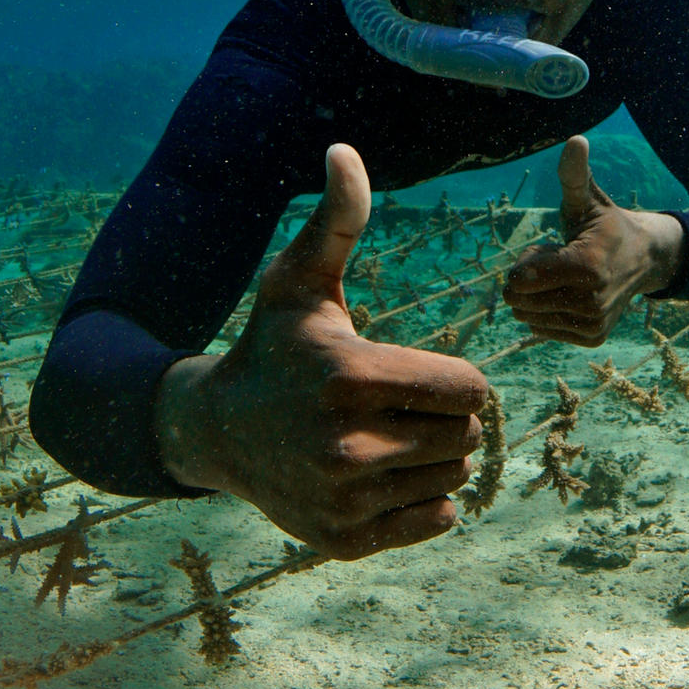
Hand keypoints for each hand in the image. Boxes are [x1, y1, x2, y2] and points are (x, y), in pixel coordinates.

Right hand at [154, 144, 488, 560]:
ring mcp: (345, 499)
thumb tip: (344, 150)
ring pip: (453, 476)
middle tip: (399, 406)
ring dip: (434, 455)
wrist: (218, 432)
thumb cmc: (273, 347)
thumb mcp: (298, 282)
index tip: (414, 372)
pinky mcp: (344, 538)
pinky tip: (382, 475)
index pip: (470, 388)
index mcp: (350, 378)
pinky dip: (423, 499)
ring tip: (387, 436)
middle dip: (444, 416)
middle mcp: (347, 444)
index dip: (452, 376)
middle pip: (466, 434)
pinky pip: (435, 518)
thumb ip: (336, 220)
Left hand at [499, 135, 684, 347]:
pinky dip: (546, 312)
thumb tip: (575, 139)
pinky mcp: (591, 337)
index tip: (552, 248)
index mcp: (586, 268)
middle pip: (519, 300)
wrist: (644, 259)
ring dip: (537, 295)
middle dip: (528, 277)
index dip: (527, 260)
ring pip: (527, 317)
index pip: (519, 280)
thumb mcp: (587, 199)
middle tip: (558, 262)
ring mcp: (592, 323)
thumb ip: (574, 174)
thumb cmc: (606, 226)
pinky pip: (541, 330)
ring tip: (565, 278)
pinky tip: (571, 294)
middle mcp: (590, 302)